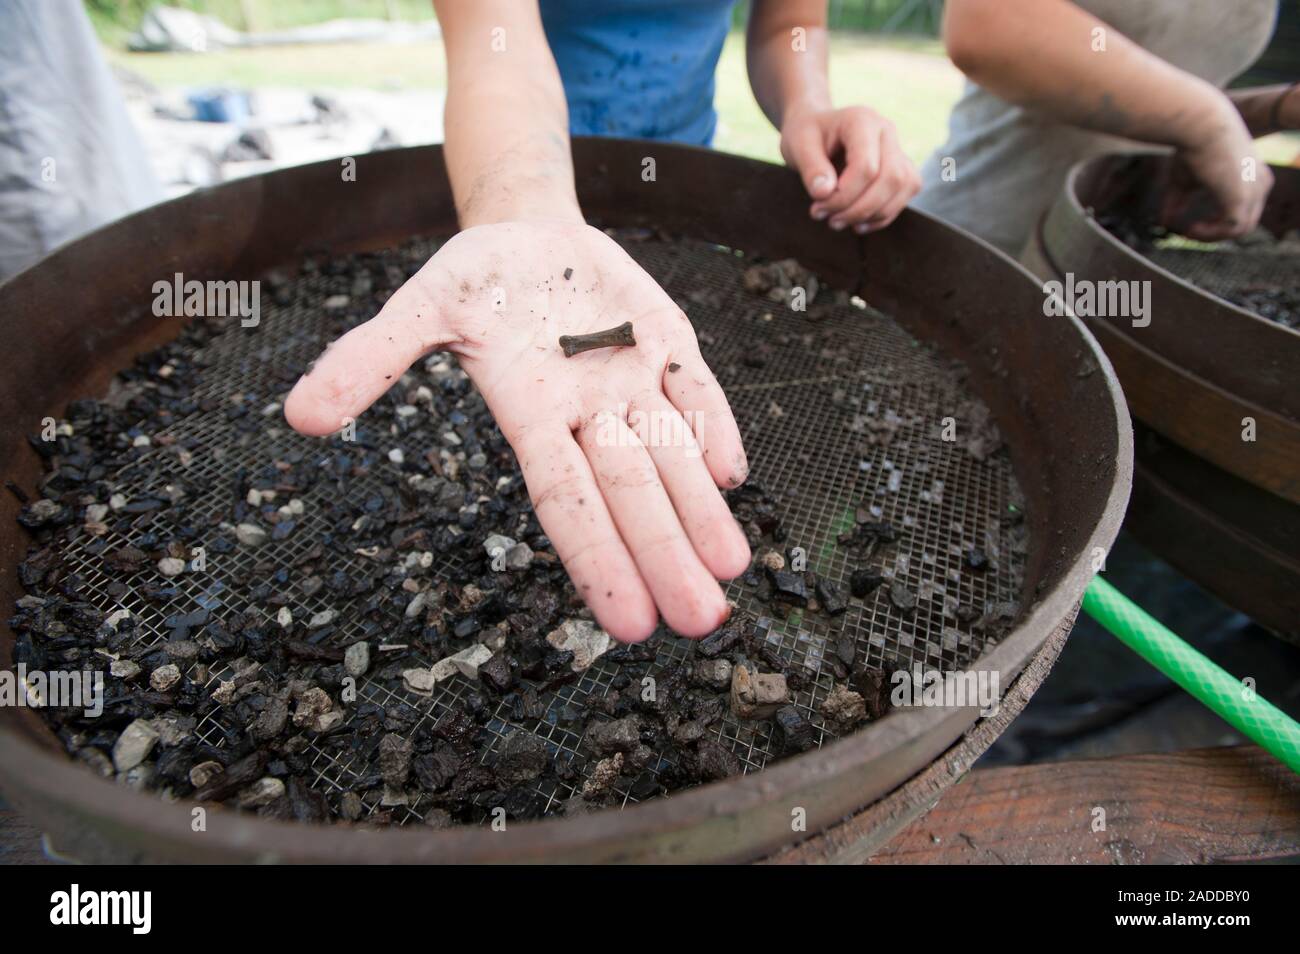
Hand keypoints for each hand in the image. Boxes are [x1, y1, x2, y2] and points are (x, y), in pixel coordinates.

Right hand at [284, 221, 750, 642]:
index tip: (627, 624)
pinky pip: (697, 388)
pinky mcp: (666, 341)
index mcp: (531, 414)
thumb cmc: (475, 280)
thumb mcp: (419, 305)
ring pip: (674, 454)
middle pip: (632, 492)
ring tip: (730, 570)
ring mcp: (632, 377)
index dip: (597, 558)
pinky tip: (732, 473)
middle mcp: (588, 410)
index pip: (565, 501)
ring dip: (702, 510)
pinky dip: (715, 424)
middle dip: (666, 553)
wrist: (529, 232)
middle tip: (701, 623)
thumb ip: (371, 358)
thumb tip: (299, 417)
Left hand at [779, 104, 921, 232]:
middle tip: (829, 220)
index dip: (845, 195)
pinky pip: (904, 196)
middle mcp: (886, 132)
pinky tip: (857, 223)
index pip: (867, 166)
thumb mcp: (798, 146)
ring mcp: (898, 150)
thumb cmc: (807, 136)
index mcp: (862, 120)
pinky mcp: (902, 169)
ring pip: (903, 188)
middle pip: (891, 178)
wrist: (816, 131)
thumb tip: (825, 192)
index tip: (818, 206)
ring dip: (872, 214)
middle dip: (860, 208)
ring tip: (839, 221)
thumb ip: (811, 168)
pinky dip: (881, 216)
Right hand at [1162, 102, 1272, 241]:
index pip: (1243, 209)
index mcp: (1254, 174)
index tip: (1190, 225)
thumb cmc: (1190, 144)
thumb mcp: (1184, 179)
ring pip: (1240, 229)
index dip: (1217, 222)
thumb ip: (1178, 201)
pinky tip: (1190, 227)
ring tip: (1188, 230)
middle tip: (1188, 232)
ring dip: (1211, 235)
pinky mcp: (1242, 197)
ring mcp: (1255, 189)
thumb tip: (1164, 222)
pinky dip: (1210, 233)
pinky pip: (1231, 229)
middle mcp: (1261, 182)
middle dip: (1215, 232)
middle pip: (1244, 223)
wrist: (1198, 124)